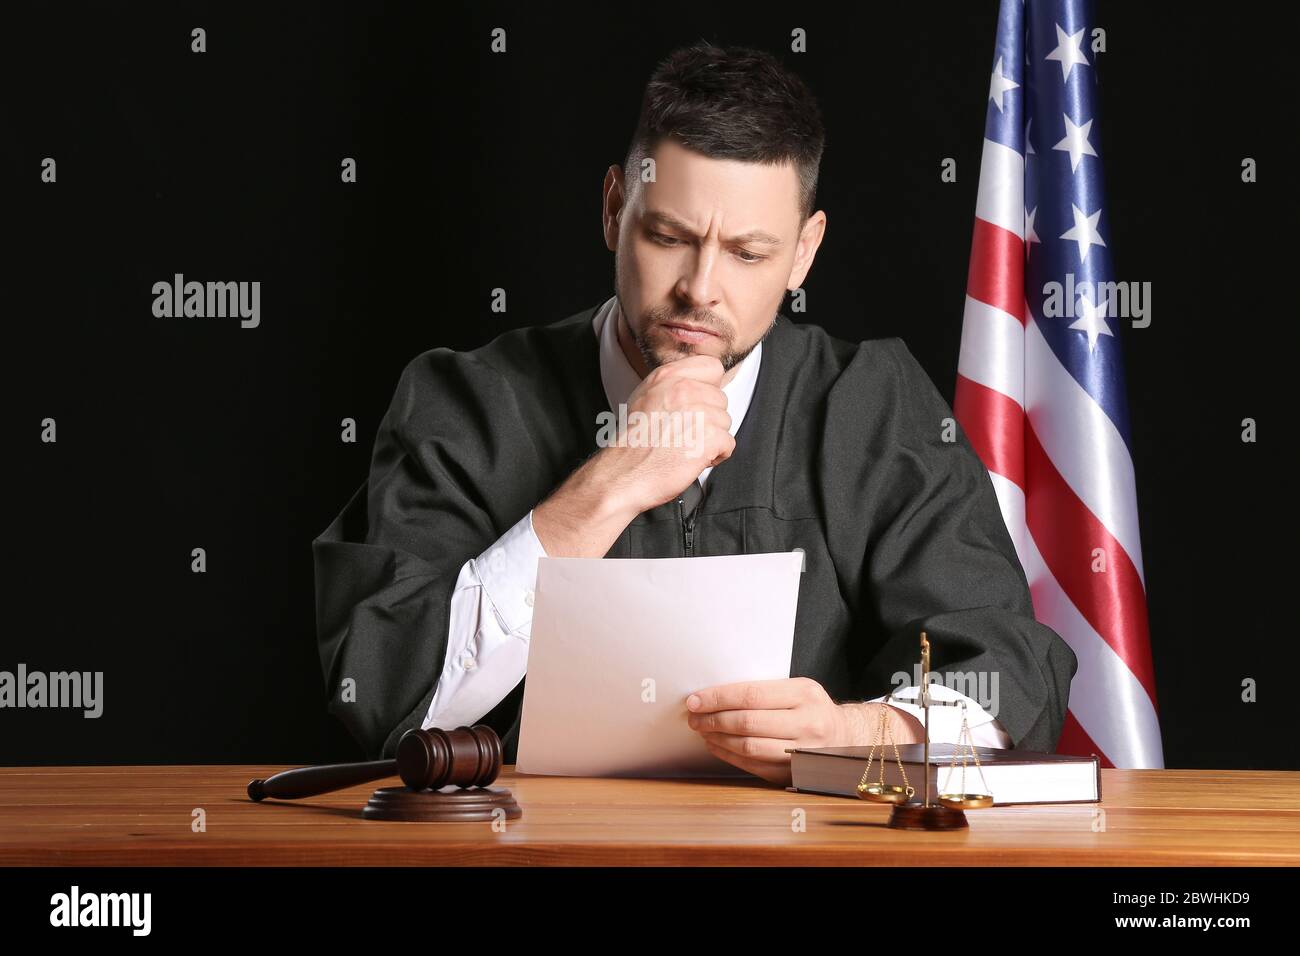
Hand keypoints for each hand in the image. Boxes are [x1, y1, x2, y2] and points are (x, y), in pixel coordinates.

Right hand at [598, 354, 734, 513]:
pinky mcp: (709, 438)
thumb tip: (697, 385)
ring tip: (687, 446)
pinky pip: (728, 443)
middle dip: (709, 417)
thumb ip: (673, 385)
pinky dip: (716, 455)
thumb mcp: (645, 397)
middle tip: (686, 431)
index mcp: (668, 376)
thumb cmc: (632, 442)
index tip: (698, 402)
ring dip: (711, 437)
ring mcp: (698, 413)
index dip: (709, 387)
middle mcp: (684, 390)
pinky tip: (694, 458)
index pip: (712, 367)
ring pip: (725, 421)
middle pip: (721, 398)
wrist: (624, 473)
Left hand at [685, 677, 924, 785]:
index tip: (694, 700)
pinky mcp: (796, 774)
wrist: (848, 739)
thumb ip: (764, 691)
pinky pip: (754, 766)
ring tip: (702, 731)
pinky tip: (716, 746)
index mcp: (805, 695)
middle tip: (693, 717)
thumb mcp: (798, 689)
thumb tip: (713, 695)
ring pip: (749, 747)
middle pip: (747, 723)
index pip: (751, 695)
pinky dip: (729, 756)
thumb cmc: (812, 709)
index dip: (717, 698)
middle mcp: (808, 724)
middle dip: (713, 719)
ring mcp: (803, 753)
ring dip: (717, 739)